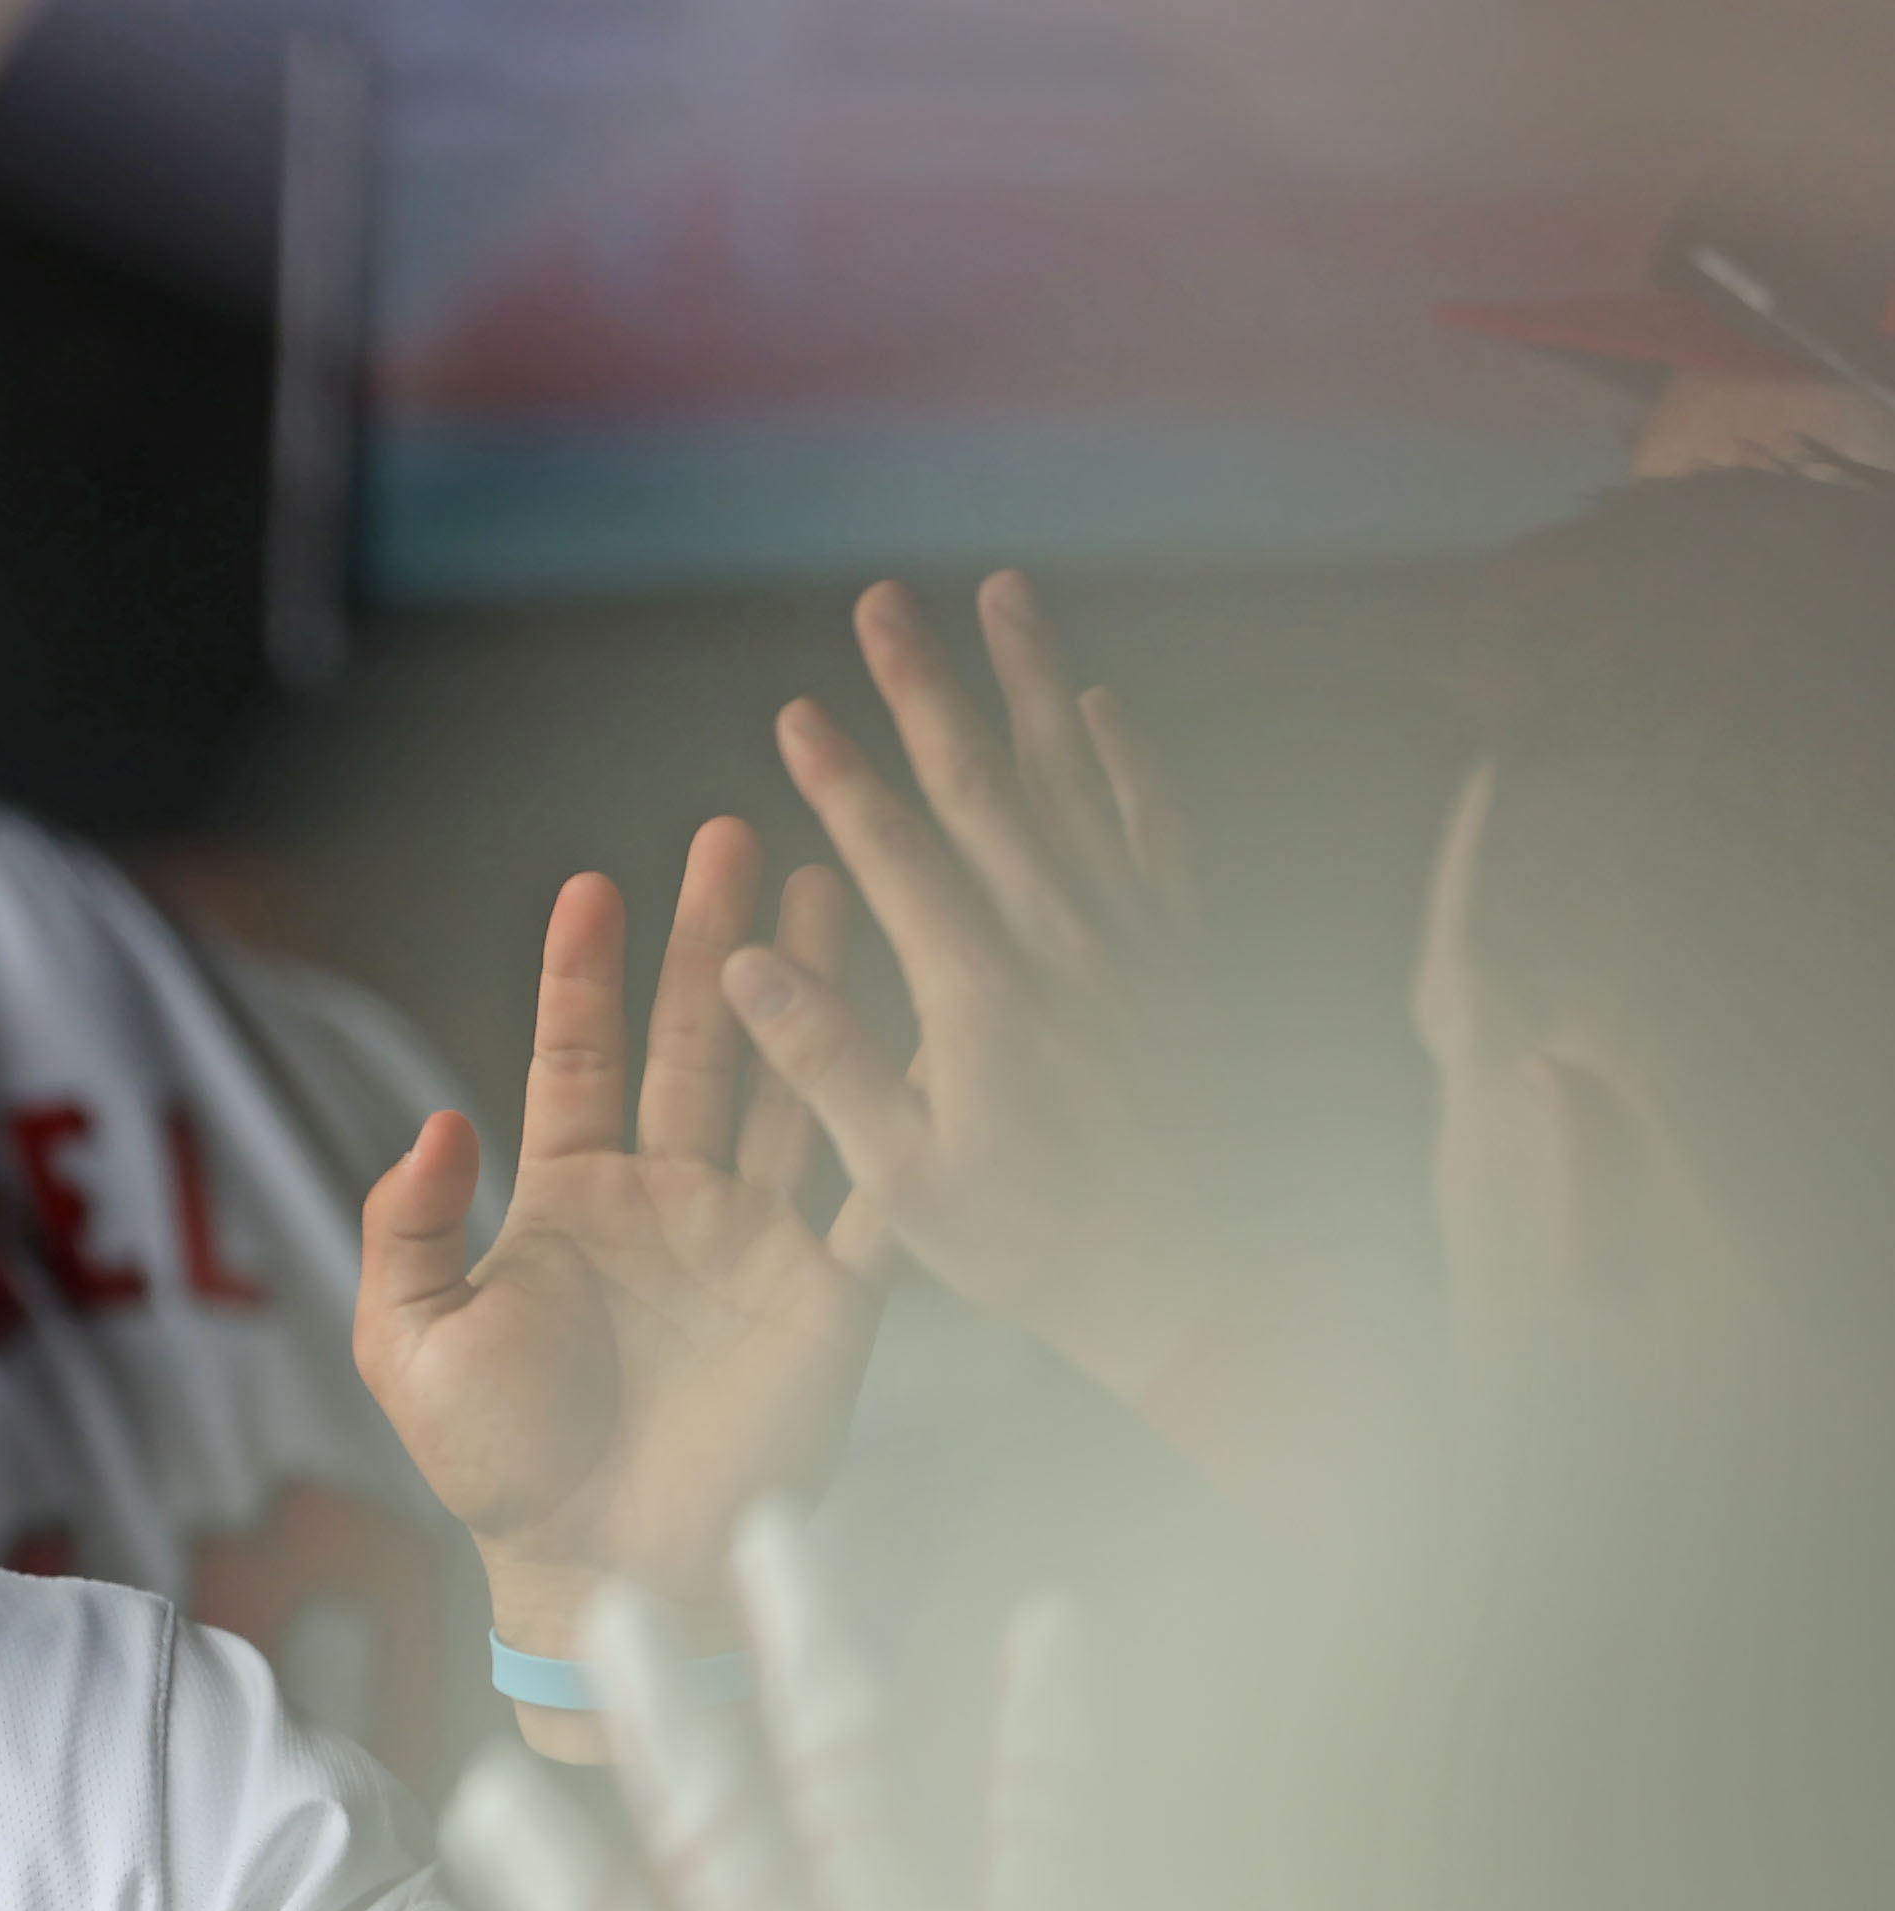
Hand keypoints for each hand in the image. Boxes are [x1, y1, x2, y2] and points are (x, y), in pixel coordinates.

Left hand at [361, 817, 885, 1751]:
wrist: (598, 1573)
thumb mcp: (412, 1346)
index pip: (576, 1058)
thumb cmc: (499, 1474)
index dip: (582, 974)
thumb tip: (433, 1118)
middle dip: (711, 940)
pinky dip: (894, 1112)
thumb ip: (408, 1229)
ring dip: (805, 990)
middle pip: (694, 1043)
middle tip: (735, 835)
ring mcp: (753, 1244)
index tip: (590, 882)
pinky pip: (869, 1191)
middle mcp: (668, 1206)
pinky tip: (919, 1029)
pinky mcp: (827, 1299)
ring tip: (830, 885)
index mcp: (569, 1205)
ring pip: (786, 1086)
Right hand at [721, 573, 1211, 1399]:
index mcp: (983, 997)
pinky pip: (1157, 831)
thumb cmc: (1038, 1242)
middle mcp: (1064, 944)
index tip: (797, 714)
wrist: (1198, 1275)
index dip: (844, 780)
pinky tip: (1105, 709)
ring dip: (1033, 682)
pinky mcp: (1183, 952)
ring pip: (1077, 780)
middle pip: (985, 786)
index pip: (899, 858)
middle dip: (926, 686)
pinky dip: (1131, 762)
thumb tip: (750, 966)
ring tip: (1002, 597)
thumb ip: (831, 1064)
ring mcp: (1133, 939)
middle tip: (883, 604)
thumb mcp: (910, 1180)